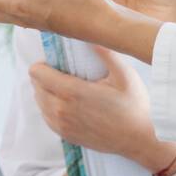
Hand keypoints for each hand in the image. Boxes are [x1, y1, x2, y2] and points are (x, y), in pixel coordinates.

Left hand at [29, 45, 175, 170]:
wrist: (140, 140)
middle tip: (65, 73)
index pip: (37, 73)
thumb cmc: (134, 106)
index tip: (58, 62)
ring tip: (67, 87)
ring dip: (47, 92)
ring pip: (39, 102)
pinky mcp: (66, 136)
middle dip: (46, 76)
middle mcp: (61, 110)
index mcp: (72, 92)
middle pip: (36, 86)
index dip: (44, 63)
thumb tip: (92, 36)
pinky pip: (46, 117)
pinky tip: (69, 103)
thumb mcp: (124, 74)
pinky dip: (51, 107)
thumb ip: (105, 53)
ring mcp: (62, 125)